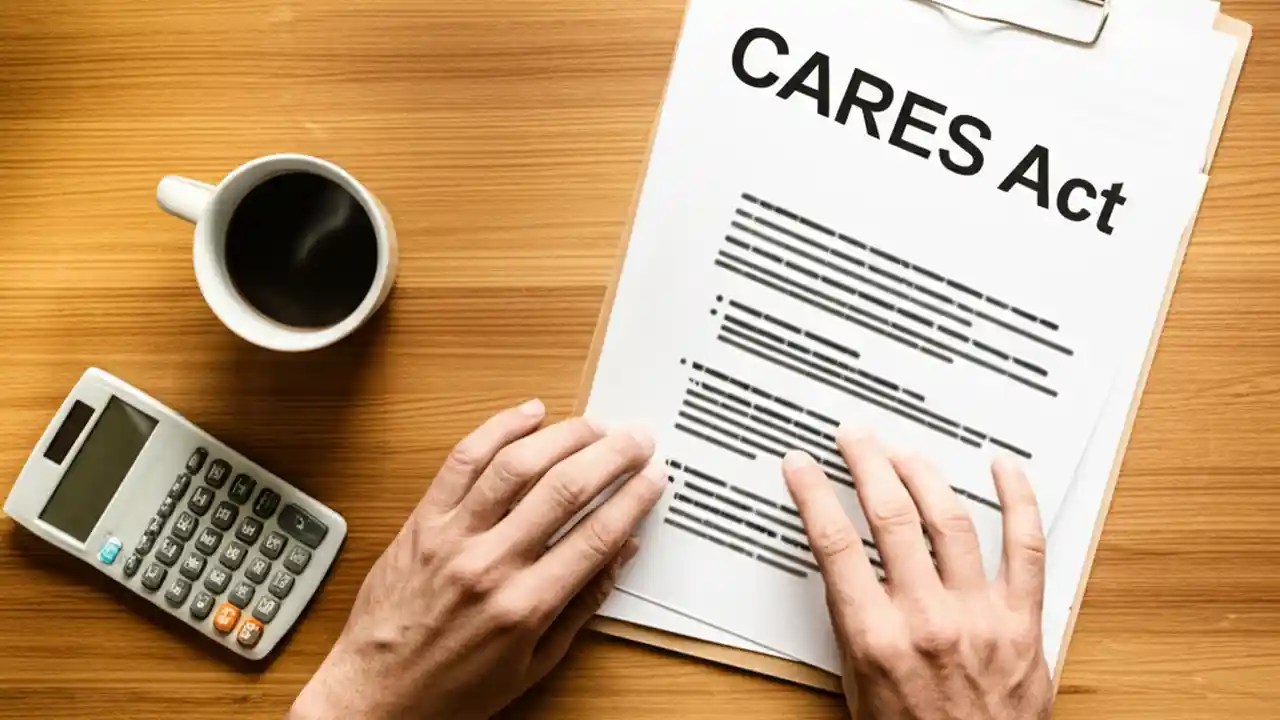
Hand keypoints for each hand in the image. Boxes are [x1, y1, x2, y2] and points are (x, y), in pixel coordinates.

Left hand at [290, 400, 664, 719]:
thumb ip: (582, 604)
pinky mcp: (422, 521)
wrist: (375, 694)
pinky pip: (462, 461)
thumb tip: (621, 552)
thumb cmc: (454, 689)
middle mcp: (489, 564)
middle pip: (563, 489)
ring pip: (515, 465)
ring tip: (593, 425)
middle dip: (611, 456)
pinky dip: (498, 429)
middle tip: (636, 438)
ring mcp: (452, 537)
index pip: (596, 536)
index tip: (654, 477)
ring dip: (562, 435)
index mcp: (525, 606)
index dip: (634, 499)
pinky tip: (528, 415)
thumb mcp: (535, 662)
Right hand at [783, 427, 1050, 719]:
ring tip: (906, 449)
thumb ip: (853, 620)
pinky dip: (1018, 502)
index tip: (802, 466)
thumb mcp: (857, 684)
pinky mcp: (1022, 622)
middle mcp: (926, 620)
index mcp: (876, 637)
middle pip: (890, 517)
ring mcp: (978, 617)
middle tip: (855, 437)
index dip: (812, 494)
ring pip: (949, 521)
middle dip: (867, 464)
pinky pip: (1026, 549)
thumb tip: (842, 563)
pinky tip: (1003, 469)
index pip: (835, 543)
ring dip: (924, 473)